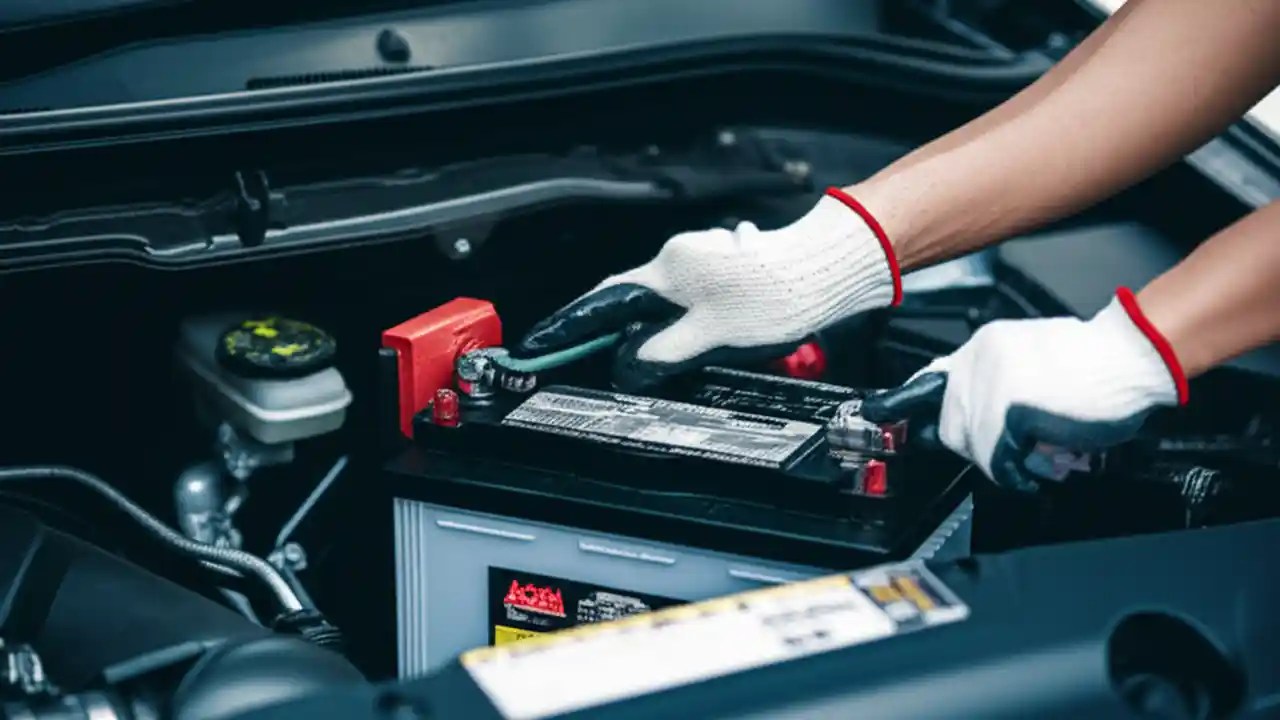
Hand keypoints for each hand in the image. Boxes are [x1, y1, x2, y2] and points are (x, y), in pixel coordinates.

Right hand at [515, 188, 901, 390]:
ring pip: (655, 299)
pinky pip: (680, 298)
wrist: (827, 268)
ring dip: (640, 327)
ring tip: (627, 359)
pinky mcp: (721, 268)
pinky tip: (677, 341)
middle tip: (570, 354)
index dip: (568, 327)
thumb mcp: (712, 337)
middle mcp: (679, 258)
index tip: (540, 343)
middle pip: (625, 298)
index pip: (603, 302)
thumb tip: (628, 366)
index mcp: (669, 271)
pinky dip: (668, 321)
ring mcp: (701, 260)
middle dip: (598, 327)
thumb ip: (663, 353)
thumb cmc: (777, 296)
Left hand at [859, 289, 1188, 490]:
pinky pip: (997, 459)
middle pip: (948, 425)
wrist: (1136, 355)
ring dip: (1006, 460)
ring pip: (972, 446)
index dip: (902, 406)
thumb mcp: (1030, 362)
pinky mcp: (1011, 406)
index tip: (877, 414)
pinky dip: (1020, 470)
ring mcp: (992, 381)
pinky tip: (1047, 457)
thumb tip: (967, 422)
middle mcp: (978, 358)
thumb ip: (992, 384)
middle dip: (979, 447)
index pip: (927, 381)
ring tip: (1043, 450)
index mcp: (982, 345)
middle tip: (1019, 448)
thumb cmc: (1095, 366)